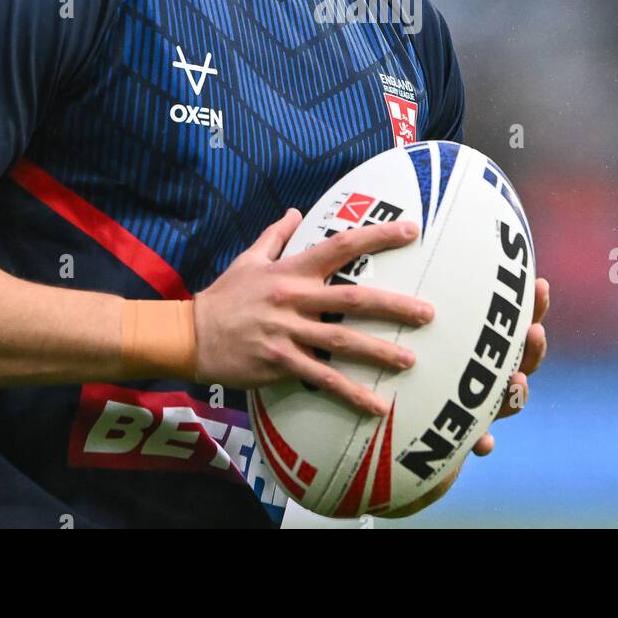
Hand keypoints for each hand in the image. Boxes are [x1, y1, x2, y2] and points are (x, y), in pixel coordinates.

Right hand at [193, 208, 432, 415]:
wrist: (190, 334)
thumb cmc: (223, 296)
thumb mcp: (248, 260)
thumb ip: (275, 236)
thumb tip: (294, 211)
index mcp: (291, 271)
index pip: (341, 246)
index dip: (378, 236)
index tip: (411, 230)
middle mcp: (294, 299)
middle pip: (353, 299)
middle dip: (394, 306)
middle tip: (427, 313)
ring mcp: (288, 332)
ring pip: (342, 342)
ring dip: (379, 352)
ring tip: (410, 360)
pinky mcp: (281, 364)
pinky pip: (322, 380)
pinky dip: (351, 393)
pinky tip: (376, 405)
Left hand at [378, 276, 549, 517]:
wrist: (390, 420)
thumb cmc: (401, 363)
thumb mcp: (409, 327)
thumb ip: (417, 297)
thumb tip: (413, 243)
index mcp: (479, 346)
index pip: (512, 323)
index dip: (533, 306)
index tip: (538, 283)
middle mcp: (484, 377)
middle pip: (521, 361)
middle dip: (533, 348)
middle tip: (534, 331)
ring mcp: (477, 408)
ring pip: (508, 401)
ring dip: (518, 393)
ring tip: (517, 382)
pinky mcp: (461, 438)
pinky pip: (477, 441)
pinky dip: (483, 442)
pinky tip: (486, 442)